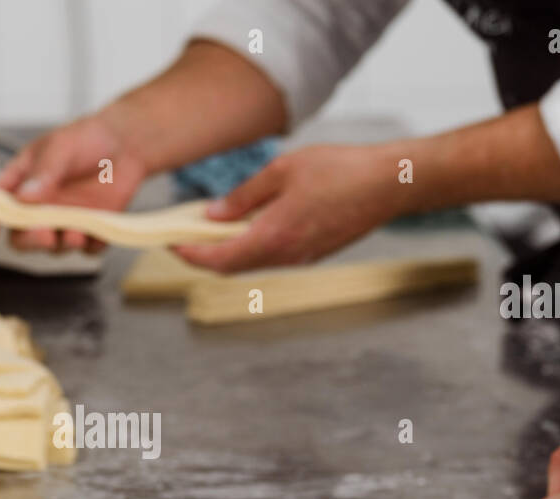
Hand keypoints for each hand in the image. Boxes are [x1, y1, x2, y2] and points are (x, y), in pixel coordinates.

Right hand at [0, 113, 148, 252]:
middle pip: (19, 237)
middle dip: (29, 240)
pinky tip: (99, 230)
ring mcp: (63, 222)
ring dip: (62, 245)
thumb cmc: (85, 139)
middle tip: (44, 234)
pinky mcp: (89, 231)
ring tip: (77, 232)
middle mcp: (38, 208)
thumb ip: (44, 173)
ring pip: (53, 247)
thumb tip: (25, 198)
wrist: (125, 143)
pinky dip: (92, 244)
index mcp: (20, 184)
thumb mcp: (60, 148)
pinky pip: (88, 249)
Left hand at [171, 143, 407, 272]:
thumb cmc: (341, 171)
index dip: (189, 256)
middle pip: (231, 267)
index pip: (218, 260)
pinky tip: (246, 225)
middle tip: (182, 236)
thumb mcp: (282, 171)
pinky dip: (251, 245)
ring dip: (227, 250)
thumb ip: (244, 197)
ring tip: (209, 227)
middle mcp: (285, 256)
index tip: (168, 244)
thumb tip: (212, 215)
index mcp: (273, 237)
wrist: (390, 184)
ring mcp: (301, 258)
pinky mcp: (313, 252)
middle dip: (202, 255)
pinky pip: (272, 256)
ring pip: (252, 263)